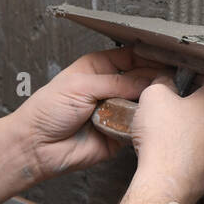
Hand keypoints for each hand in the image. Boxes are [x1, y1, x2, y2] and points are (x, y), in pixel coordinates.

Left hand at [14, 47, 165, 179]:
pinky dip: (142, 123)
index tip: (167, 57)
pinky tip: (147, 119)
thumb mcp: (81, 86)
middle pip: (142, 78)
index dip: (148, 56)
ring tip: (158, 99)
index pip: (131, 57)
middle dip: (154, 78)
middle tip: (168, 80)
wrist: (36, 147)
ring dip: (150, 102)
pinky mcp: (119, 134)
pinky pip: (138, 126)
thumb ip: (116, 82)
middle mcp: (109, 88)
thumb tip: (147, 80)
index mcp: (98, 68)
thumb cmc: (47, 111)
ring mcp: (115, 110)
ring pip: (143, 103)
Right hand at [129, 75, 203, 203]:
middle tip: (169, 104)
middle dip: (191, 100)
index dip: (185, 76)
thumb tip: (165, 82)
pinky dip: (192, 144)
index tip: (173, 83)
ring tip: (169, 127)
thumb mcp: (154, 96)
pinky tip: (174, 147)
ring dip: (191, 123)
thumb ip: (162, 80)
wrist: (166, 185)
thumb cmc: (165, 141)